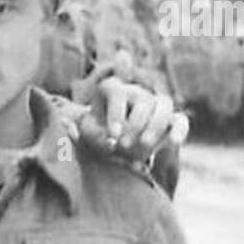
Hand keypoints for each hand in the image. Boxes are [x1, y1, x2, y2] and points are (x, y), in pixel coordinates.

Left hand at [73, 50, 189, 161]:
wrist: (116, 155)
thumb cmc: (98, 139)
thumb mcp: (85, 136)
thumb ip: (76, 130)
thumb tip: (63, 121)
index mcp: (112, 88)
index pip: (116, 89)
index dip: (115, 113)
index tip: (112, 136)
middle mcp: (136, 92)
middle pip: (142, 98)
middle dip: (134, 123)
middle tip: (124, 146)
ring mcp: (156, 105)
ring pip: (164, 104)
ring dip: (155, 125)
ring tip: (144, 146)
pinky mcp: (172, 121)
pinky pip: (181, 120)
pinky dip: (179, 130)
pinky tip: (172, 143)